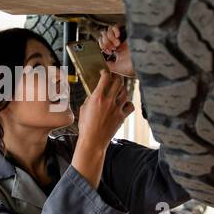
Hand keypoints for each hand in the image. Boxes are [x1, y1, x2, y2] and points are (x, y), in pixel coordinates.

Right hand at [72, 70, 134, 186]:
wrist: (93, 140)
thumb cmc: (86, 126)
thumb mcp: (83, 109)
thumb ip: (90, 99)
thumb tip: (95, 93)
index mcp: (97, 97)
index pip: (105, 78)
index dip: (105, 72)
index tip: (104, 72)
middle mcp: (109, 101)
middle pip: (118, 82)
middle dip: (116, 77)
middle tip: (114, 78)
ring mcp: (117, 109)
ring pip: (125, 92)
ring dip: (122, 90)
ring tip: (118, 91)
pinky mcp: (122, 117)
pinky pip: (130, 106)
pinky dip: (128, 103)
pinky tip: (123, 104)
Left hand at [98, 24, 133, 76]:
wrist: (144, 62)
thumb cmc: (133, 67)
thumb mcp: (117, 68)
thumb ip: (108, 65)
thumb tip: (101, 62)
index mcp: (116, 50)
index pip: (103, 42)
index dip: (102, 46)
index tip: (109, 52)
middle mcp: (119, 42)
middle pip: (104, 35)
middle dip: (105, 42)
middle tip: (113, 48)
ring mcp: (123, 36)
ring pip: (108, 30)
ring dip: (110, 37)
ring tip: (117, 44)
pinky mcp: (127, 31)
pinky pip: (115, 25)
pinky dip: (114, 30)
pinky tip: (118, 36)